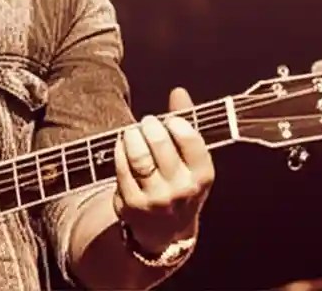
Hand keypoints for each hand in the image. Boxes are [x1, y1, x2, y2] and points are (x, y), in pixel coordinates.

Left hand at [112, 87, 214, 253]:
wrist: (165, 230)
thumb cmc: (179, 183)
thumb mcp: (190, 160)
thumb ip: (185, 124)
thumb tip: (178, 91)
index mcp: (202, 176)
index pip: (191, 141)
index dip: (177, 123)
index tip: (169, 120)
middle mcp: (181, 190)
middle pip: (160, 146)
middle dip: (150, 127)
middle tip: (147, 122)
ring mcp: (156, 199)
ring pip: (139, 157)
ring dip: (132, 137)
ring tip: (133, 131)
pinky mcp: (131, 204)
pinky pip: (121, 168)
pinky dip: (119, 150)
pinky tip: (122, 144)